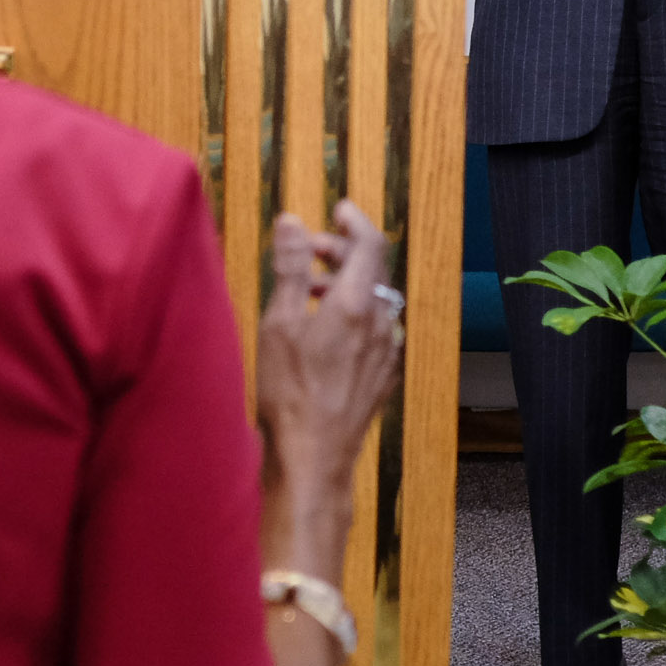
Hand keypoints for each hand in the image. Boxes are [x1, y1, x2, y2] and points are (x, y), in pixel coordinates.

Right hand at [256, 203, 403, 540]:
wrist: (315, 455)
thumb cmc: (290, 391)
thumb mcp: (279, 323)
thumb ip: (290, 269)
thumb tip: (293, 222)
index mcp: (355, 304)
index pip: (370, 244)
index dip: (355, 222)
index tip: (338, 210)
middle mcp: (379, 323)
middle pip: (372, 270)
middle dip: (342, 252)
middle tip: (307, 252)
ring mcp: (386, 350)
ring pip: (373, 300)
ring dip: (344, 285)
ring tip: (306, 294)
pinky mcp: (383, 374)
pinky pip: (374, 328)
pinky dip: (352, 313)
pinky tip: (324, 331)